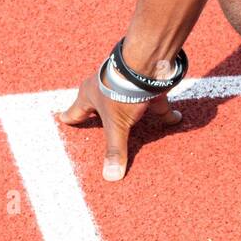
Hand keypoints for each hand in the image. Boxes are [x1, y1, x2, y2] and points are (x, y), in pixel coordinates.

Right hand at [58, 70, 181, 180]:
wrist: (146, 64)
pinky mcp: (148, 87)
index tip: (64, 121)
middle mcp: (106, 88)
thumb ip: (115, 150)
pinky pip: (157, 102)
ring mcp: (127, 86)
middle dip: (100, 114)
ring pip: (127, 101)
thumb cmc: (122, 90)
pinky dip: (166, 112)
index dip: (70, 119)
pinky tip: (176, 119)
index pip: (75, 111)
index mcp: (90, 95)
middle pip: (99, 104)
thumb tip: (111, 176)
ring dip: (133, 112)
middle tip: (96, 122)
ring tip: (135, 124)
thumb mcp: (116, 125)